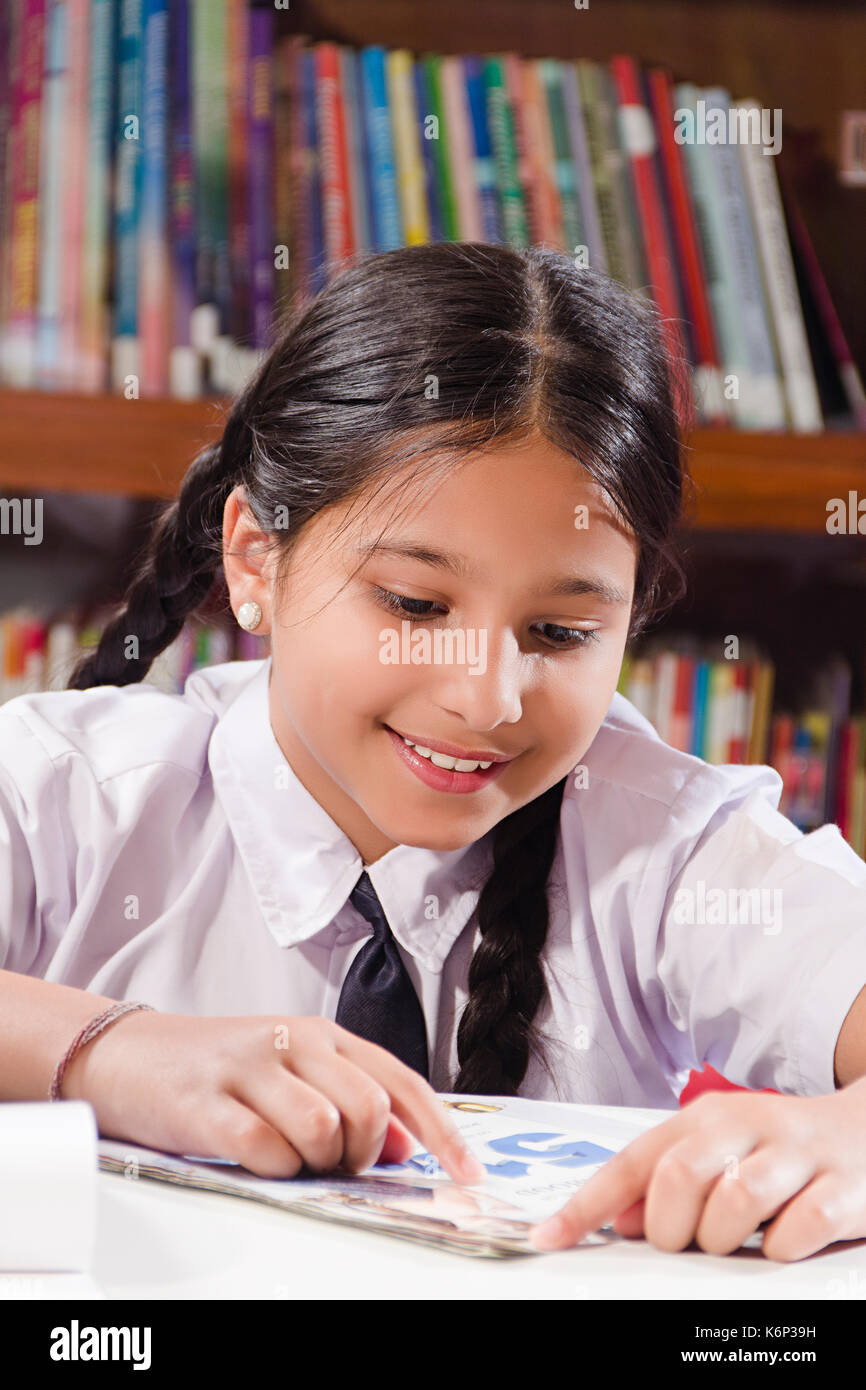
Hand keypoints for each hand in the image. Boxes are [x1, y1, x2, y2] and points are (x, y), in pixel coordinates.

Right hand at [62, 1010, 485, 1185]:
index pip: (401, 1079)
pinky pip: (265, 1148)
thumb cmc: (220, 1070)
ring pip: (323, 1128)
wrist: (130, 1055)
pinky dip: (271, 1166)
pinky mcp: (209, 1103)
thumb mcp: (295, 1074)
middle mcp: (293, 1041)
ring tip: (288, 1155)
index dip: (441, 1131)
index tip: (467, 1173)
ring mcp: (251, 1068)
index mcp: (323, 1034)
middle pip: (370, 1105)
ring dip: (315, 1160)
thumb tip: (408, 1147)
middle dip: (365, 1150)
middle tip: (337, 1161)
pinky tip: (254, 1154)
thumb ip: (353, 1100)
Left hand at [528, 1079, 865, 1260]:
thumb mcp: (722, 1151)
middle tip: (688, 1241)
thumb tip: (619, 1219)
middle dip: (671, 1228)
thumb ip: (667, 1180)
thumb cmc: (784, 1149)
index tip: (549, 1238)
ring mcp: (797, 1156)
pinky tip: (786, 1238)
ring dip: (725, 1240)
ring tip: (740, 1240)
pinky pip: (794, 1233)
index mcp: (707, 1118)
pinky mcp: (841, 1190)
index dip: (587, 1204)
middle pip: (677, 1180)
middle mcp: (747, 1126)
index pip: (632, 1162)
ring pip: (733, 1205)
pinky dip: (781, 1248)